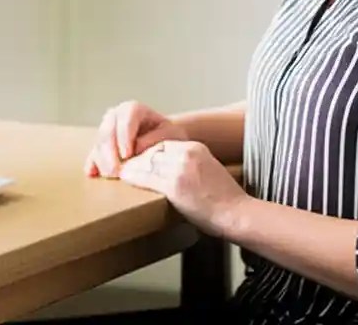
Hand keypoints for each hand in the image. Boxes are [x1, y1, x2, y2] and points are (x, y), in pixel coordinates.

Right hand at [84, 101, 179, 178]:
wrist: (164, 138)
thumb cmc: (169, 134)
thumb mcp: (169, 134)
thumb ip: (155, 138)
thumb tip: (136, 148)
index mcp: (133, 109)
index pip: (125, 119)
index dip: (124, 136)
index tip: (127, 155)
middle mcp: (116, 116)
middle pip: (108, 131)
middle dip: (110, 152)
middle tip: (116, 171)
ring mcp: (106, 130)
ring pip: (99, 143)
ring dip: (102, 160)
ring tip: (110, 176)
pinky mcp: (101, 145)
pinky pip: (94, 153)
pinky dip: (92, 163)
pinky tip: (91, 173)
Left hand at [119, 140, 247, 237]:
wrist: (238, 214)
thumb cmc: (224, 200)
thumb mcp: (207, 171)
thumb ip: (187, 166)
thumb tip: (164, 172)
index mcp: (196, 148)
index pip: (162, 144)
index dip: (147, 152)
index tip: (138, 161)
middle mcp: (187, 153)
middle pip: (152, 150)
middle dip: (136, 158)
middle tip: (122, 165)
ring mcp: (180, 168)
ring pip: (145, 161)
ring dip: (130, 167)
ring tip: (119, 172)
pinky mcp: (174, 184)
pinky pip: (145, 176)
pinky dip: (131, 176)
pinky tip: (124, 178)